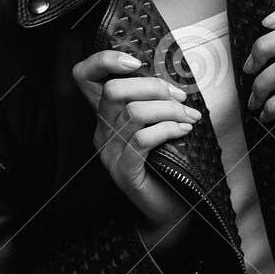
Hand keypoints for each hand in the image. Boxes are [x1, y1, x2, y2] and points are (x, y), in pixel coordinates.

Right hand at [71, 49, 201, 227]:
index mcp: (105, 117)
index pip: (84, 77)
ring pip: (133, 113)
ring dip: (168, 110)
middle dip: (153, 86)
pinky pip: (142, 140)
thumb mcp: (157, 127)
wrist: (169, 212)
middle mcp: (102, 133)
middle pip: (114, 90)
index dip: (103, 61)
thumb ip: (155, 103)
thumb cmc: (168, 166)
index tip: (135, 61)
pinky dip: (167, 129)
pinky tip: (184, 131)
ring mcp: (110, 154)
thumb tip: (174, 81)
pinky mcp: (125, 172)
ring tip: (189, 117)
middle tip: (181, 98)